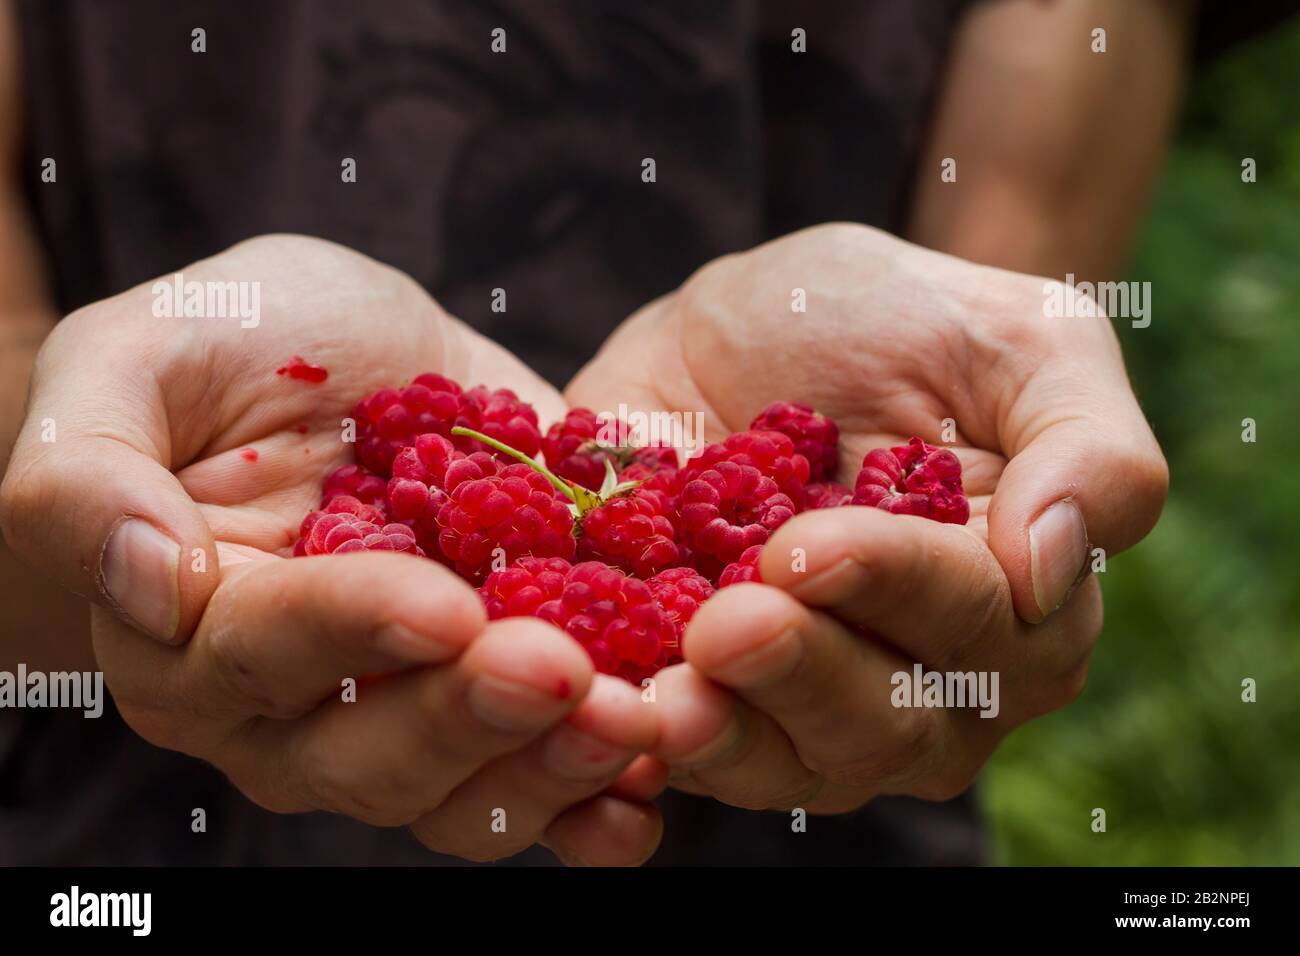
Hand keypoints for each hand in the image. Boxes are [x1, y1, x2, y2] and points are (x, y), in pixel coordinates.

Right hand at [1, 235, 663, 863]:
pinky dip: (600, 797)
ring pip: (463, 788)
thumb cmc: (226, 350)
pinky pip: (541, 780)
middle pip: (371, 754)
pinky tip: (656, 788)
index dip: (353, 634)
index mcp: (195, 633)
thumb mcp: (140, 358)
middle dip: (470, 719)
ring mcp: (410, 708)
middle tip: (563, 672)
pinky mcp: (503, 690)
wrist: (353, 357)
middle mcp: (299, 703)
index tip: (443, 605)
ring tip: (638, 726)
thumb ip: (91, 471)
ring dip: (552, 770)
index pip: (266, 653)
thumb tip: (151, 581)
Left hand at [566, 222, 1167, 810]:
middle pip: (883, 726)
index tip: (807, 545)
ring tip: (663, 700)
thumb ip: (1087, 453)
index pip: (978, 631)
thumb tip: (1053, 572)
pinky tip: (605, 717)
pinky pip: (682, 750)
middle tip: (727, 625)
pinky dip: (642, 747)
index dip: (896, 592)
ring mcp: (806, 703)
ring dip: (726, 736)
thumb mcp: (1025, 343)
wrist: (754, 326)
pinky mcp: (704, 692)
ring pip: (785, 762)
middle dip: (804, 677)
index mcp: (1017, 609)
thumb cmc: (910, 323)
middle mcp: (923, 684)